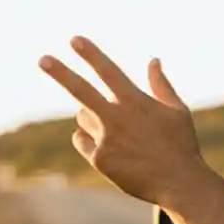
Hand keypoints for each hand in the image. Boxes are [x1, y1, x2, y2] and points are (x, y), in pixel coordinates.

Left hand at [38, 36, 211, 205]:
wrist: (179, 184)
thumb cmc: (181, 145)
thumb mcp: (177, 111)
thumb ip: (161, 85)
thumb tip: (153, 60)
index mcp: (136, 101)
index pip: (108, 71)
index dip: (90, 54)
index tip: (74, 40)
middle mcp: (117, 118)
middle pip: (80, 90)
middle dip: (60, 72)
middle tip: (42, 59)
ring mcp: (106, 139)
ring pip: (83, 117)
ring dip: (90, 116)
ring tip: (115, 130)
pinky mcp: (99, 160)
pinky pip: (82, 141)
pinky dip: (89, 140)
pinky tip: (109, 148)